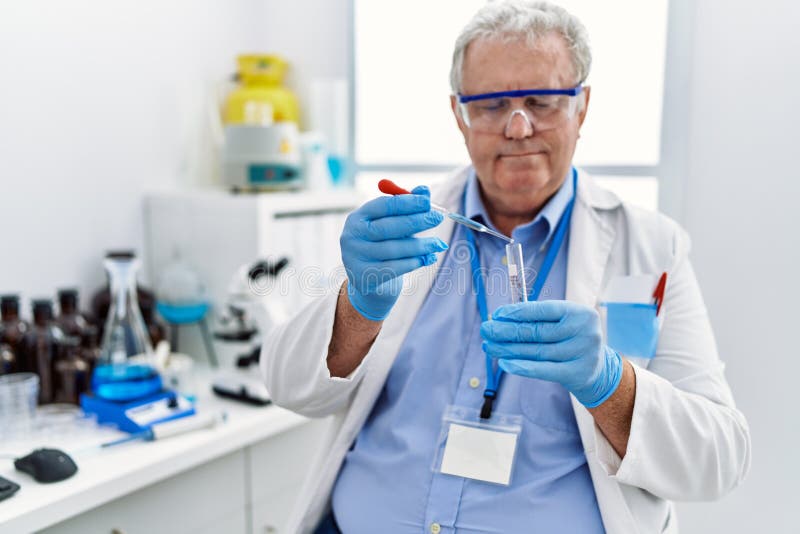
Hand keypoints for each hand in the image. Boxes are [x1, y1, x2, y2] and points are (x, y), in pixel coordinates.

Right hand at [341, 186, 446, 320]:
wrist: (369, 280)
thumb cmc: (383, 244)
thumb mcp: (392, 224)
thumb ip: (406, 206)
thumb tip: (424, 190)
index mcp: (357, 217)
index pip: (383, 205)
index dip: (407, 202)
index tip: (427, 202)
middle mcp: (352, 236)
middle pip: (388, 227)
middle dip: (416, 221)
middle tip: (438, 218)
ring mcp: (355, 257)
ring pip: (394, 249)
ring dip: (420, 246)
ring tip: (439, 244)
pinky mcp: (364, 276)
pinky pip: (394, 268)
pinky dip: (414, 262)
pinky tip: (428, 258)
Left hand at [480, 300, 622, 407]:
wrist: (598, 371)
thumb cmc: (571, 340)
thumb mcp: (563, 324)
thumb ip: (539, 319)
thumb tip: (501, 319)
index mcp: (580, 312)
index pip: (544, 310)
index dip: (518, 312)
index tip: (497, 314)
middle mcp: (584, 332)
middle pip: (536, 331)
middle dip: (507, 331)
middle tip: (486, 330)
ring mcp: (582, 354)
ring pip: (536, 351)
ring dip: (508, 349)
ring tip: (489, 346)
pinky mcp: (576, 374)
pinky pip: (543, 370)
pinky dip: (521, 367)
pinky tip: (504, 363)